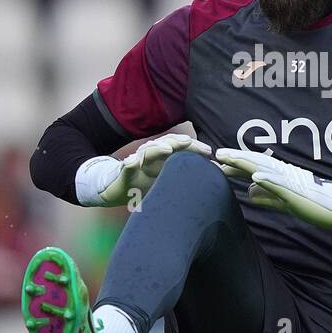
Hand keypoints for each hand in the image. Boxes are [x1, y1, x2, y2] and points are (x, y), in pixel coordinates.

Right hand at [77, 133, 211, 206]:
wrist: (117, 190)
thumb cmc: (145, 185)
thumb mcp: (168, 181)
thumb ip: (187, 177)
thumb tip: (214, 175)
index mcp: (164, 158)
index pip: (180, 148)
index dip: (194, 147)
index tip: (209, 151)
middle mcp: (151, 156)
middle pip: (165, 144)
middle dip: (178, 142)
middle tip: (188, 141)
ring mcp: (137, 162)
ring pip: (147, 152)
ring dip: (157, 149)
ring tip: (167, 148)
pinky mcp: (124, 172)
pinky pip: (126, 167)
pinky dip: (130, 164)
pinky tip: (133, 162)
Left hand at [214, 148, 331, 232]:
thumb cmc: (314, 205)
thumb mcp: (284, 202)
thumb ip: (266, 197)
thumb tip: (248, 192)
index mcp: (280, 176)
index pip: (254, 167)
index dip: (236, 164)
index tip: (217, 161)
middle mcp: (283, 174)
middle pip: (255, 163)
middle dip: (235, 158)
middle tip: (215, 154)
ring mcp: (290, 181)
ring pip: (264, 168)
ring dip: (245, 163)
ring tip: (227, 158)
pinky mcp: (297, 191)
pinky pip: (280, 184)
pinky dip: (267, 179)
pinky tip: (253, 176)